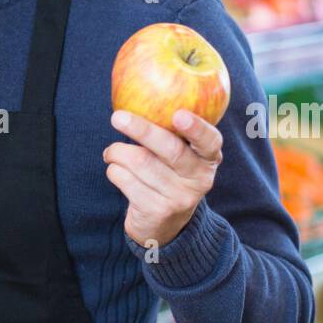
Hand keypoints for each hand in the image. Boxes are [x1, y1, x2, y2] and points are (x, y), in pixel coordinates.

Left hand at [103, 108, 222, 248]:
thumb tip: (140, 96)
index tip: (178, 115)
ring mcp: (179, 197)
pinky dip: (114, 170)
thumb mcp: (181, 157)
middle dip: (141, 130)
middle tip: (117, 117)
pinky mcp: (157, 211)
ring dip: (118, 152)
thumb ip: (172, 133)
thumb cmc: (169, 176)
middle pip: (170, 150)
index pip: (210, 141)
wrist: (165, 226)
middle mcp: (199, 179)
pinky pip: (126, 180)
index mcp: (209, 158)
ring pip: (140, 163)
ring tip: (112, 152)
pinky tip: (115, 169)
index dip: (196, 128)